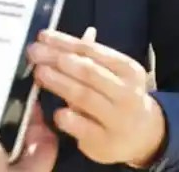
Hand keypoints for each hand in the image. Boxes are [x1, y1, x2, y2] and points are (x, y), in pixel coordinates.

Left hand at [28, 28, 166, 166]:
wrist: (144, 136)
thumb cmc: (120, 98)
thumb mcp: (112, 74)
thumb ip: (85, 56)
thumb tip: (53, 38)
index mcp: (128, 70)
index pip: (92, 51)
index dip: (65, 42)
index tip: (43, 36)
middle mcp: (127, 93)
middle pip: (88, 72)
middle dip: (58, 59)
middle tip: (34, 52)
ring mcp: (117, 119)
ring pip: (84, 97)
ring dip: (59, 82)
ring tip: (39, 72)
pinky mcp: (105, 143)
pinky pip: (82, 128)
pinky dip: (67, 117)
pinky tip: (56, 112)